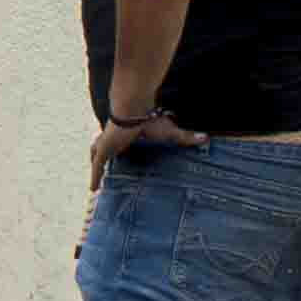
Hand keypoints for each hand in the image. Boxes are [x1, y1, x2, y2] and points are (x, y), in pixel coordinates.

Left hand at [87, 107, 205, 192]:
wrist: (132, 110)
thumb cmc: (150, 119)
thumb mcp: (169, 132)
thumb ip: (186, 137)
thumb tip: (207, 138)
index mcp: (126, 134)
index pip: (121, 143)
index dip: (120, 149)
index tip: (122, 156)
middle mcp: (113, 139)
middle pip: (104, 149)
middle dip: (102, 156)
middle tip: (103, 169)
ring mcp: (105, 145)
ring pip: (97, 158)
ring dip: (95, 167)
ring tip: (94, 180)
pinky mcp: (102, 150)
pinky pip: (97, 167)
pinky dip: (95, 177)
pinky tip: (93, 189)